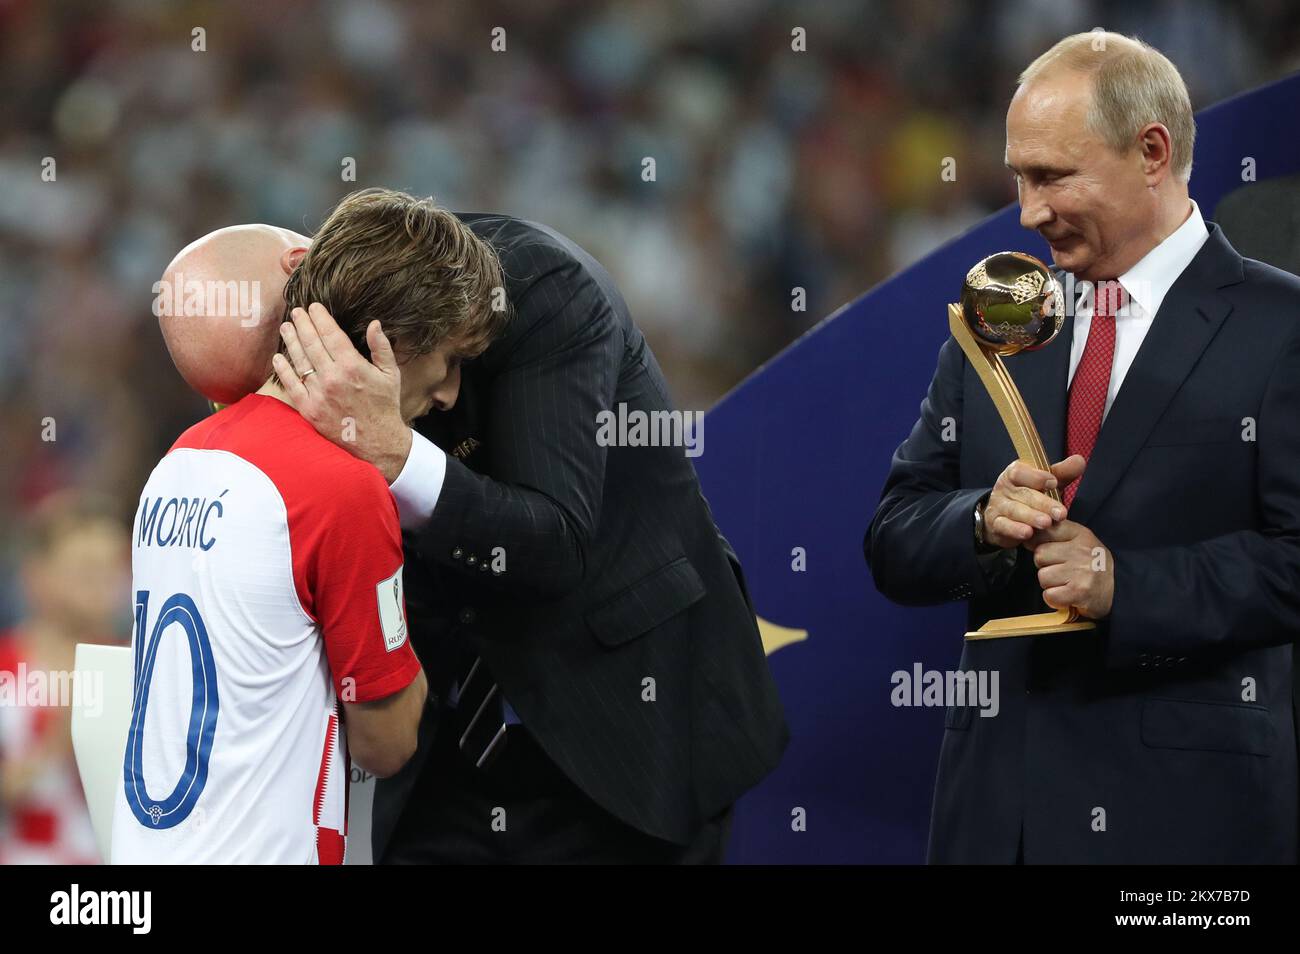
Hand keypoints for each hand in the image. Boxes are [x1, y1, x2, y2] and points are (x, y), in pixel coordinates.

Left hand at [270, 303, 412, 482]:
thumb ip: (381, 347)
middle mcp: (333, 378)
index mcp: (353, 366)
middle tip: (296, 312)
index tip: (313, 307)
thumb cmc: (385, 406)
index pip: (331, 334)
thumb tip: (374, 323)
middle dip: (302, 324)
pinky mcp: (309, 410)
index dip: (320, 318)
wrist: (378, 442)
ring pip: (300, 361)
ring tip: (286, 327)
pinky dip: (283, 370)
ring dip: (291, 341)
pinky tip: (278, 357)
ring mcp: (319, 394)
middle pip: (312, 343)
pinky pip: (291, 386)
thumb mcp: (390, 374)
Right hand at [982, 455, 1085, 548]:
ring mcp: (998, 506)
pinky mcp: (995, 523)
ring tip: (1046, 523)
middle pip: (1023, 494)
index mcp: (1015, 473)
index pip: (1020, 471)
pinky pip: (1004, 526)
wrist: (1004, 515)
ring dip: (1031, 517)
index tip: (1054, 482)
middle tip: (1061, 513)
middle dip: (1043, 503)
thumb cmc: (1029, 495)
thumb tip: (1080, 460)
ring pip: (1014, 510)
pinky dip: (1015, 530)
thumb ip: (1061, 473)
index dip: (1036, 477)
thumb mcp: (1045, 483)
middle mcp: (1004, 488)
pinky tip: (1027, 533)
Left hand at [1026, 519, 1113, 618]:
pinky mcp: (1079, 592)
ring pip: (1043, 576)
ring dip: (1050, 584)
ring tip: (1066, 583)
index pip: (1045, 531)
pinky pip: (1049, 595)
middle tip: (1062, 571)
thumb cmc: (1093, 565)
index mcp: (1080, 534)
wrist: (1120, 590)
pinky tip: (1067, 595)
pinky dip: (1055, 599)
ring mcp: (1081, 571)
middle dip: (1045, 565)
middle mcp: (1081, 550)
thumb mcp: (1080, 541)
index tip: (1048, 551)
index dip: (1039, 542)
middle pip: (1039, 555)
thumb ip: (1056, 534)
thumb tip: (1027, 537)